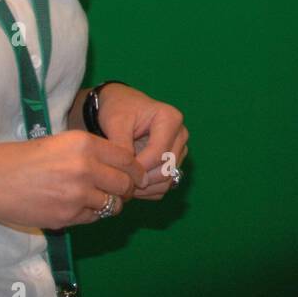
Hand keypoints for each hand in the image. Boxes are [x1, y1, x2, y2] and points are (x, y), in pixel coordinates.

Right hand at [0, 131, 145, 228]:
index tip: (136, 177)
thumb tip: (124, 169)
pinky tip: (79, 208)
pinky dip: (91, 215)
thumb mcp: (62, 143)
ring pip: (112, 204)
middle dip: (126, 190)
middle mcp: (85, 167)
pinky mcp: (66, 216)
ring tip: (98, 201)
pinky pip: (93, 218)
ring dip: (110, 205)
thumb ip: (93, 153)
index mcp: (85, 144)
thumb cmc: (25, 158)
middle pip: (124, 184)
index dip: (135, 170)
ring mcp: (77, 194)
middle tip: (121, 193)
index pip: (127, 159)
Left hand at [96, 83, 187, 200]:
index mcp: (171, 119)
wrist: (121, 106)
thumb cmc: (118, 109)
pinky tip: (132, 183)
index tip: (118, 173)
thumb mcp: (116, 123)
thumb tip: (130, 174)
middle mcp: (181, 134)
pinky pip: (166, 184)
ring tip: (124, 184)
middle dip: (143, 180)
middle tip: (119, 182)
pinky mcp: (175, 161)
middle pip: (167, 169)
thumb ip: (122, 147)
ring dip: (146, 188)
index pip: (159, 154)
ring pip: (169, 180)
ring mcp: (180, 149)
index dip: (139, 168)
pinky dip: (149, 190)